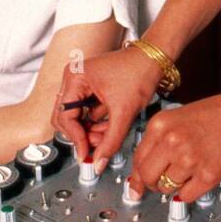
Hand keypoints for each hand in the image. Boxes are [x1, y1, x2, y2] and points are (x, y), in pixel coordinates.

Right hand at [51, 46, 160, 167]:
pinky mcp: (92, 88)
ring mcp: (82, 83)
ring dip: (92, 130)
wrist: (156, 59)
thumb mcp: (124, 111)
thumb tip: (99, 162)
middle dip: (83, 134)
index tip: (86, 153)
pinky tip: (112, 124)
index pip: (65, 116)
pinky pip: (88, 112)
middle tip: (99, 145)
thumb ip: (110, 141)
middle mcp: (74, 78)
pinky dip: (98, 122)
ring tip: (110, 133)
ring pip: (78, 117)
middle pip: (66, 118)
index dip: (76, 138)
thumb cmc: (140, 71)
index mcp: (75, 77)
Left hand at [130, 90, 220, 201]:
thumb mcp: (178, 118)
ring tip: (188, 173)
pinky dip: (190, 192)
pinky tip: (197, 179)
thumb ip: (159, 141)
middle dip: (153, 184)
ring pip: (167, 188)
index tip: (138, 185)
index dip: (138, 175)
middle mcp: (171, 141)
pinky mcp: (208, 174)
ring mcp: (189, 159)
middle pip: (147, 178)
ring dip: (175, 186)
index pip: (138, 160)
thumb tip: (143, 171)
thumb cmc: (218, 113)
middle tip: (161, 183)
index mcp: (160, 125)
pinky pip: (186, 195)